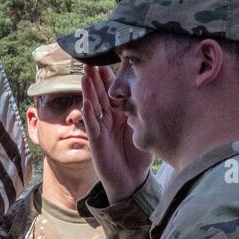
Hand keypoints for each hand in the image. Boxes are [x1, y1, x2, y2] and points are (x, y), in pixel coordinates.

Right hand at [82, 65, 152, 203]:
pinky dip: (88, 113)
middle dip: (95, 77)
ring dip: (88, 90)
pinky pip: (91, 125)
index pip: (113, 90)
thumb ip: (143, 111)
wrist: (132, 180)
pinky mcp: (96, 141)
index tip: (108, 57)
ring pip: (93, 106)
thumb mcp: (145, 127)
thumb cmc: (139, 156)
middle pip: (100, 93)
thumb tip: (153, 90)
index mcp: (120, 113)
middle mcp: (108, 118)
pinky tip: (86, 101)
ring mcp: (101, 129)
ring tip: (85, 74)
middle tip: (90, 59)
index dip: (109, 76)